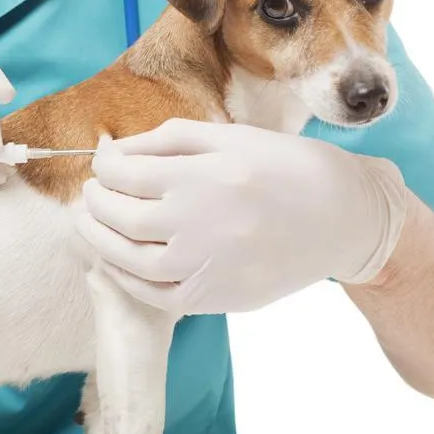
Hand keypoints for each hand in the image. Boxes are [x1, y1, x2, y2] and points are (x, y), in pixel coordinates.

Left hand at [76, 119, 407, 314]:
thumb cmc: (288, 167)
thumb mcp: (232, 136)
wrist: (345, 219)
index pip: (124, 173)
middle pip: (119, 216)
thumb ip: (170, 138)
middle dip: (93, 201)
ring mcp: (206, 266)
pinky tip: (114, 261)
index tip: (102, 162)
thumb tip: (116, 150)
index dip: (104, 166)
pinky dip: (125, 278)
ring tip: (88, 222)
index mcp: (202, 176)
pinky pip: (154, 295)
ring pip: (127, 259)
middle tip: (89, 191)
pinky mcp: (216, 297)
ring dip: (97, 239)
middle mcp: (198, 224)